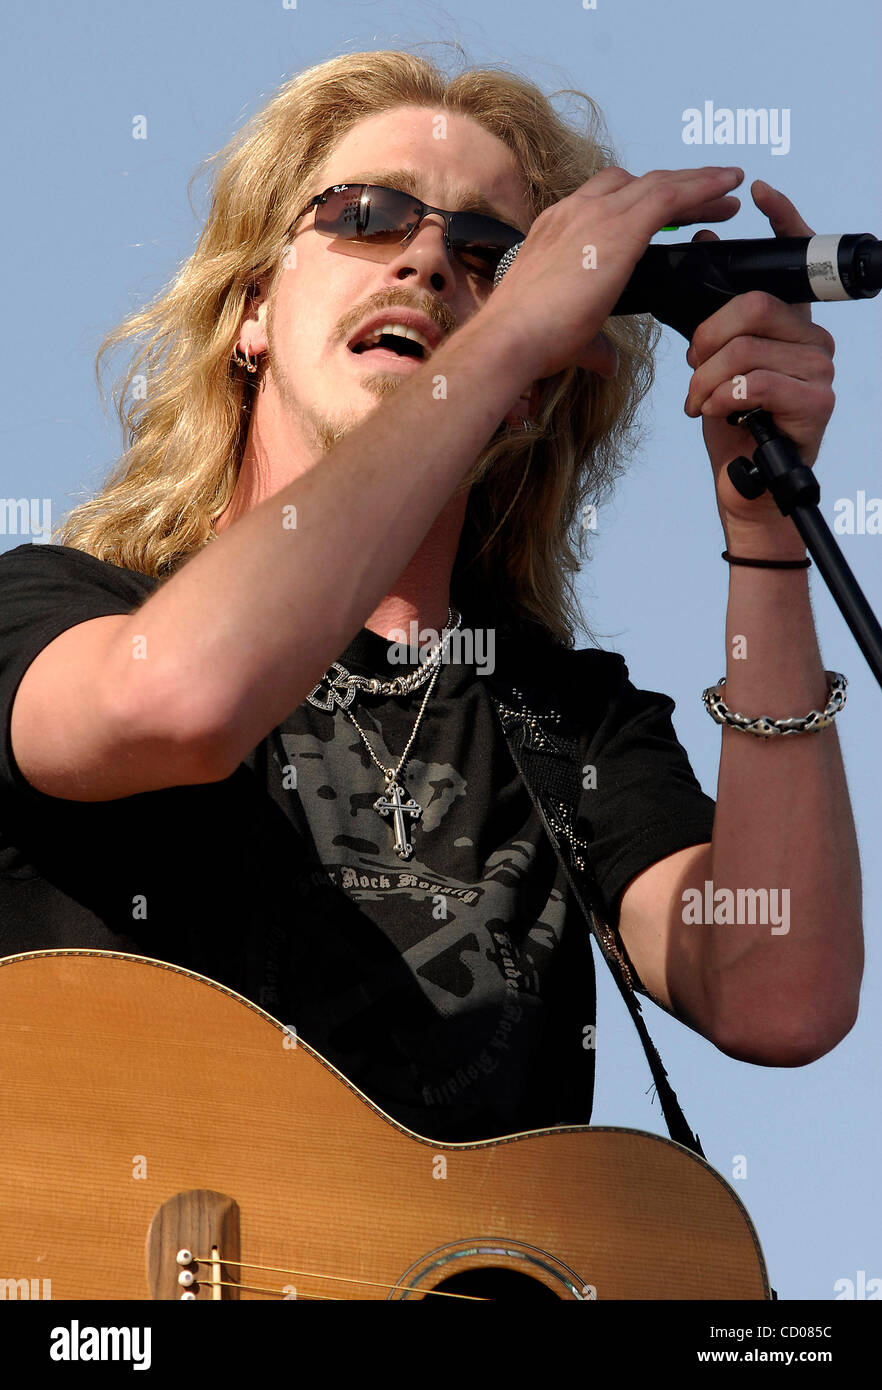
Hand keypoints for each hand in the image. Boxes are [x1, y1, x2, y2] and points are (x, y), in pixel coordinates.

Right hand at [488, 163, 743, 383]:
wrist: (509, 340)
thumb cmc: (526, 343)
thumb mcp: (566, 335)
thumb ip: (594, 345)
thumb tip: (608, 364)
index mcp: (555, 231)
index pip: (604, 200)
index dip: (640, 202)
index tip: (668, 213)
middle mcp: (572, 212)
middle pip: (634, 185)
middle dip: (675, 189)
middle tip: (711, 198)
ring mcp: (593, 215)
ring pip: (658, 184)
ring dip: (697, 184)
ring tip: (730, 188)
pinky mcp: (617, 229)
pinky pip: (670, 196)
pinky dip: (703, 187)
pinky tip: (729, 185)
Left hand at [683, 181, 836, 544]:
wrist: (744, 484)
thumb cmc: (728, 421)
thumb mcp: (711, 357)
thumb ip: (714, 309)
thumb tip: (707, 243)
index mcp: (789, 320)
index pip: (796, 258)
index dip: (783, 220)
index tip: (759, 191)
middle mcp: (812, 337)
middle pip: (756, 305)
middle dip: (708, 336)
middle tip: (694, 368)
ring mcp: (819, 369)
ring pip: (748, 349)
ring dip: (707, 380)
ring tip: (701, 401)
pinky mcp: (817, 402)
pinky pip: (758, 383)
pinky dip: (722, 398)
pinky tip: (715, 413)